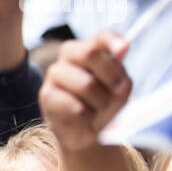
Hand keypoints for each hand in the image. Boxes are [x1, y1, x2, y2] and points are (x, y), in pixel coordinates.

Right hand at [38, 32, 131, 151]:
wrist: (86, 132)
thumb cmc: (103, 104)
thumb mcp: (119, 87)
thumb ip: (119, 69)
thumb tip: (122, 49)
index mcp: (87, 50)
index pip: (100, 38)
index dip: (113, 41)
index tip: (125, 49)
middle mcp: (67, 58)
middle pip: (89, 53)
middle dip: (110, 75)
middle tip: (119, 91)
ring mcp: (54, 75)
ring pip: (86, 83)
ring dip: (102, 101)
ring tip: (100, 108)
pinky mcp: (46, 96)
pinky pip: (77, 106)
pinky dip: (89, 116)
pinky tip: (85, 118)